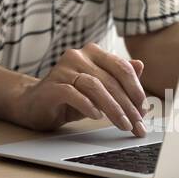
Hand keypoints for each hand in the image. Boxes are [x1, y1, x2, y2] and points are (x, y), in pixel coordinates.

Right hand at [9, 44, 147, 133]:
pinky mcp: (52, 85)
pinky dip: (88, 106)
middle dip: (128, 106)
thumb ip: (117, 78)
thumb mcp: (99, 88)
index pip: (122, 68)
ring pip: (95, 86)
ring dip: (113, 108)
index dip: (136, 89)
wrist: (34, 104)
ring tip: (123, 125)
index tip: (144, 110)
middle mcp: (78, 56)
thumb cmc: (69, 96)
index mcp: (93, 52)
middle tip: (137, 125)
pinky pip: (73, 93)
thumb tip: (140, 66)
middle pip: (111, 80)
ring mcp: (63, 69)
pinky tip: (97, 117)